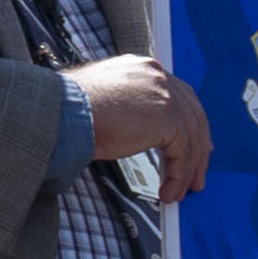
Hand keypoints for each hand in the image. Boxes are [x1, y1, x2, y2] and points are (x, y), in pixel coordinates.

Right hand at [69, 53, 213, 202]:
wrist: (59, 114)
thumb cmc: (67, 112)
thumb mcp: (104, 104)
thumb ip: (130, 110)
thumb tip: (142, 131)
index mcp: (141, 67)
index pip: (176, 94)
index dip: (187, 122)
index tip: (192, 144)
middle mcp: (155, 74)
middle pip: (191, 112)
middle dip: (197, 146)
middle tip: (195, 172)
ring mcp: (163, 93)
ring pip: (191, 135)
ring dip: (188, 168)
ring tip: (180, 190)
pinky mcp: (166, 117)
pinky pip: (182, 151)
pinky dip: (178, 174)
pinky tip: (169, 190)